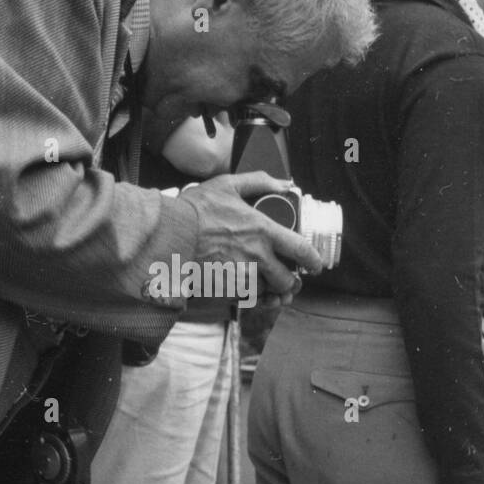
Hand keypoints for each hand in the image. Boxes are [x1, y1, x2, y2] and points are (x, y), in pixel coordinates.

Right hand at [178, 172, 322, 301]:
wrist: (168, 236)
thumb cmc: (195, 210)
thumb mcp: (227, 185)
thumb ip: (258, 182)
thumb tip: (283, 184)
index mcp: (263, 231)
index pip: (301, 250)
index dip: (314, 261)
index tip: (315, 265)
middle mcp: (257, 257)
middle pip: (288, 279)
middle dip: (291, 281)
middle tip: (288, 277)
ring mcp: (242, 277)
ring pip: (269, 292)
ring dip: (273, 291)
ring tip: (270, 285)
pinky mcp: (227, 292)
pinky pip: (249, 301)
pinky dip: (254, 298)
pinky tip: (252, 291)